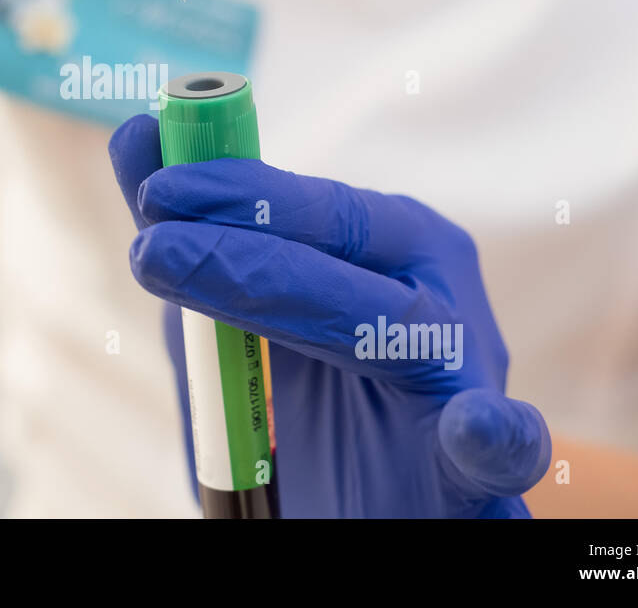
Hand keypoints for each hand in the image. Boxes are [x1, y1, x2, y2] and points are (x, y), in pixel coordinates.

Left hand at [109, 114, 550, 516]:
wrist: (372, 503)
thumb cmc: (312, 394)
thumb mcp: (238, 308)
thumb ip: (193, 231)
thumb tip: (134, 134)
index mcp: (393, 246)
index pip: (316, 207)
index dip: (235, 192)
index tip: (153, 189)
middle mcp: (440, 295)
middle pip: (353, 256)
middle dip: (243, 249)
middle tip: (150, 248)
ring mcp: (468, 377)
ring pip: (402, 334)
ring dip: (300, 308)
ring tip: (217, 291)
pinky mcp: (482, 471)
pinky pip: (503, 450)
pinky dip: (496, 437)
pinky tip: (475, 426)